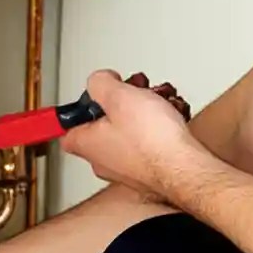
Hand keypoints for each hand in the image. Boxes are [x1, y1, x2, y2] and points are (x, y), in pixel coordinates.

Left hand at [60, 70, 197, 199]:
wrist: (185, 167)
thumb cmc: (153, 141)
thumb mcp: (118, 95)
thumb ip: (100, 82)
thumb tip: (100, 81)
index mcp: (86, 144)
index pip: (67, 127)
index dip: (81, 106)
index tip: (90, 97)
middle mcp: (103, 161)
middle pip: (104, 124)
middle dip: (122, 104)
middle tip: (134, 95)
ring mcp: (127, 169)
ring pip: (130, 131)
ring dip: (144, 113)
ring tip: (159, 105)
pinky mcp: (150, 171)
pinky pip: (149, 144)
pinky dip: (159, 129)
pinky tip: (170, 120)